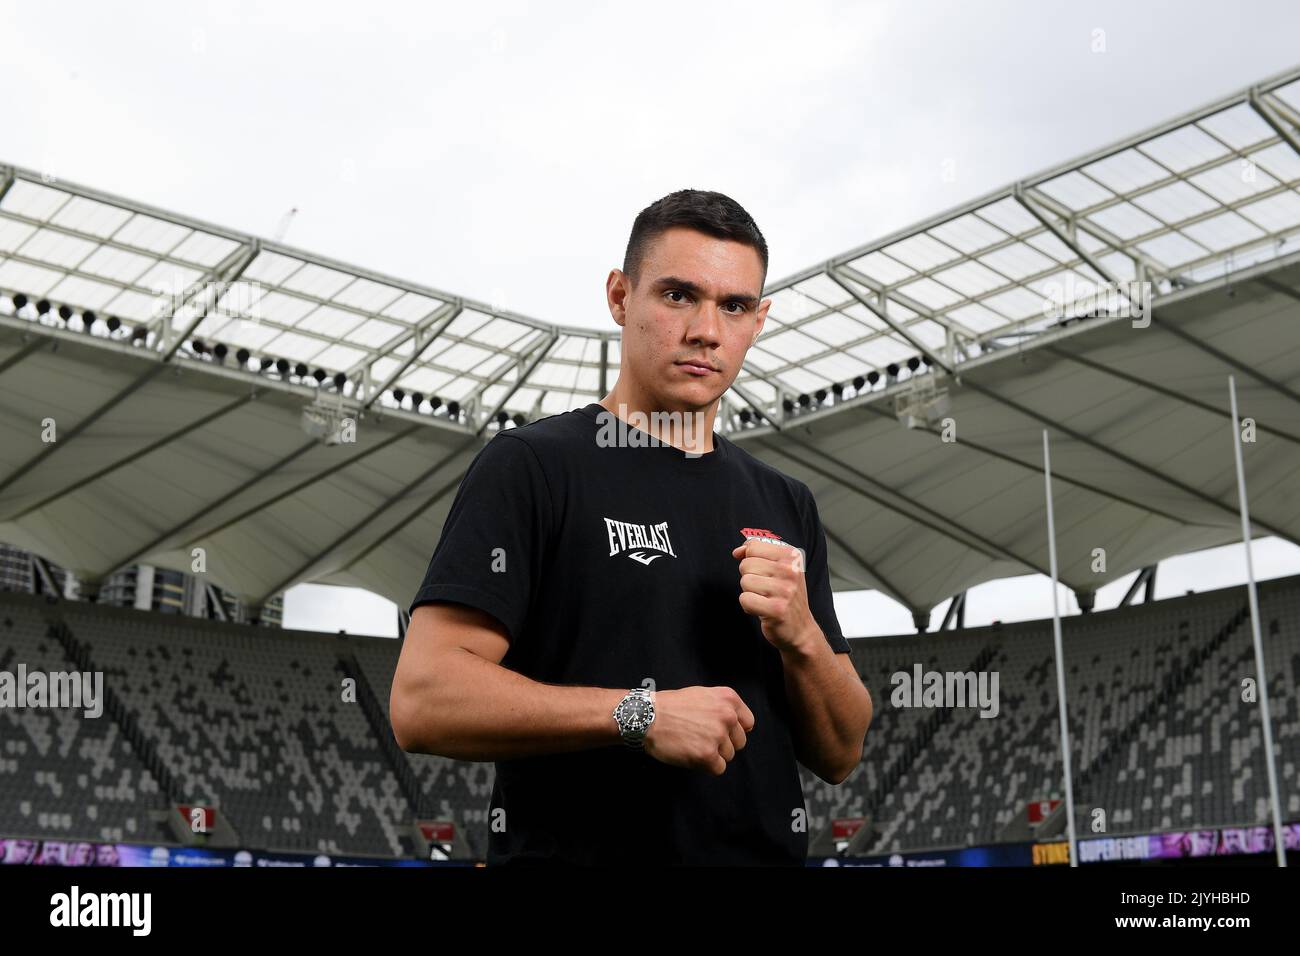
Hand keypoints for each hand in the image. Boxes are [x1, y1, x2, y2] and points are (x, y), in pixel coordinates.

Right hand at [643, 686, 754, 775]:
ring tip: (693, 744)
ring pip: (728, 756)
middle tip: (701, 739)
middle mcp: (728, 716)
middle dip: (723, 743)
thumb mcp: (702, 695)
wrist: (647, 717)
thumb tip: (738, 726)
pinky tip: (691, 754)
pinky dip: (706, 766)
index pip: (748, 723)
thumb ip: (722, 707)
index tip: (720, 732)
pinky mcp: (708, 755)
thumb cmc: (670, 706)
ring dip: (713, 754)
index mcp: (728, 699)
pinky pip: (718, 768)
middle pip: (739, 742)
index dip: (734, 730)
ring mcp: (718, 736)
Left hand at [732, 538, 818, 652]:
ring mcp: (785, 590)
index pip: (753, 546)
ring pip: (745, 581)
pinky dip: (748, 606)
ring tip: (765, 599)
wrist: (801, 629)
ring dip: (749, 593)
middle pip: (746, 564)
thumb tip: (737, 551)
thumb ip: (757, 554)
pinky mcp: (776, 609)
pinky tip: (762, 609)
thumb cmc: (786, 596)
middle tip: (765, 589)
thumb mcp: (779, 568)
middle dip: (750, 578)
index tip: (761, 572)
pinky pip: (745, 599)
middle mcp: (791, 571)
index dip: (749, 560)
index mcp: (792, 556)